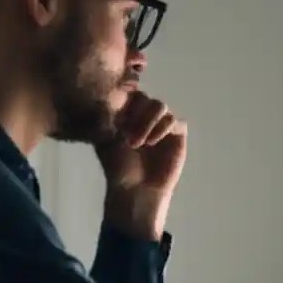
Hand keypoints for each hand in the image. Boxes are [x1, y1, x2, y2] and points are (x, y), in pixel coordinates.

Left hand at [97, 91, 188, 239]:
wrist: (136, 189)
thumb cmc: (117, 166)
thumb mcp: (105, 138)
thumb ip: (107, 115)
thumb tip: (109, 95)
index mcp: (127, 113)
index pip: (128, 93)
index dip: (124, 100)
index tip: (115, 118)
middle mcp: (145, 116)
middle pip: (145, 97)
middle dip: (135, 113)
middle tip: (125, 133)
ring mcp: (162, 124)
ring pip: (160, 106)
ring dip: (148, 121)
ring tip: (138, 142)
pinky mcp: (177, 134)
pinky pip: (175, 121)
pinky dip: (163, 127)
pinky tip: (151, 142)